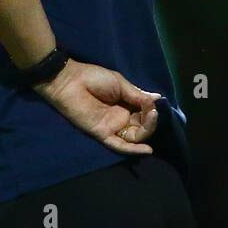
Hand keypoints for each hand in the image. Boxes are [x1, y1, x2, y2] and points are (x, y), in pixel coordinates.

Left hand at [34, 58, 158, 154]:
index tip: (156, 104)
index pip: (144, 114)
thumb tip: (159, 99)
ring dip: (147, 130)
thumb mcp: (120, 84)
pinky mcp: (102, 133)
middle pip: (142, 127)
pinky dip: (133, 150)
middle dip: (151, 121)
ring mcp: (111, 127)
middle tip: (153, 111)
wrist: (68, 79)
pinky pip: (119, 146)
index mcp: (125, 105)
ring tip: (151, 117)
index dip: (152, 111)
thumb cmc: (92, 77)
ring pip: (135, 137)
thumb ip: (137, 95)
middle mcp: (120, 118)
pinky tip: (147, 149)